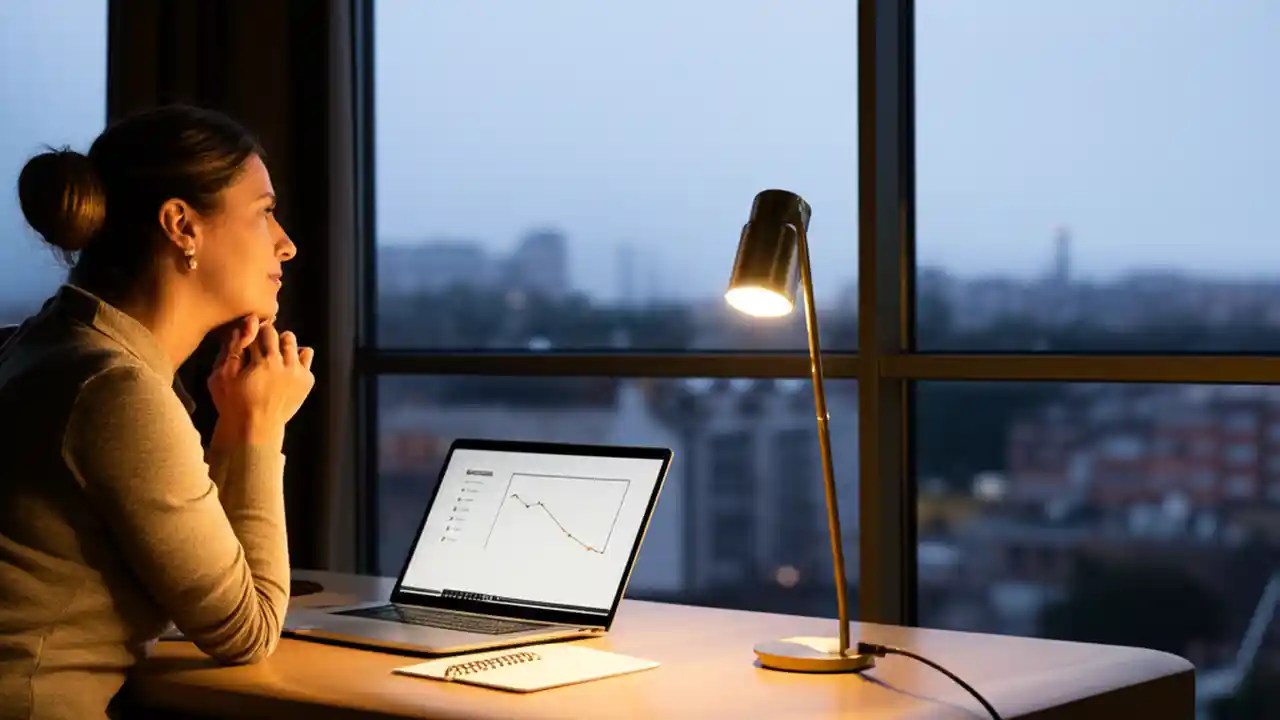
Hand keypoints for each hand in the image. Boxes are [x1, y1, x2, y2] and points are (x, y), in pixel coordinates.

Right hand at [208, 315, 315, 448]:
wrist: (256, 428)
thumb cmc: (233, 403)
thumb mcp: (222, 377)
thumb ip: (231, 350)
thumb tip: (242, 328)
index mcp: (263, 362)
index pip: (262, 332)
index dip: (254, 334)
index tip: (249, 341)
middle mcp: (284, 365)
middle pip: (281, 334)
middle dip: (269, 338)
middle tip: (261, 349)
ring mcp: (298, 373)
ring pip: (294, 344)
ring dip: (284, 346)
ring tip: (274, 358)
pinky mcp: (307, 381)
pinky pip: (306, 357)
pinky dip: (297, 359)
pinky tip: (285, 368)